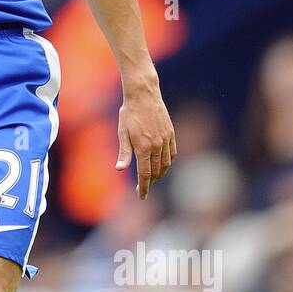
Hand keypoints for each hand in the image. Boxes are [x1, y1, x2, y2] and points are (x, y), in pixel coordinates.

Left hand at [116, 79, 175, 198]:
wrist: (144, 95)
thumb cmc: (129, 114)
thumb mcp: (122, 133)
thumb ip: (124, 152)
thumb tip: (120, 169)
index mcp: (143, 148)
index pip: (145, 174)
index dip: (144, 187)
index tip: (142, 196)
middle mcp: (157, 146)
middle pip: (156, 172)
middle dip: (150, 182)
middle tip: (143, 188)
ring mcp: (166, 140)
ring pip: (166, 164)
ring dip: (160, 174)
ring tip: (152, 178)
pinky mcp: (171, 134)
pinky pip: (172, 154)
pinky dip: (168, 162)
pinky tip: (163, 165)